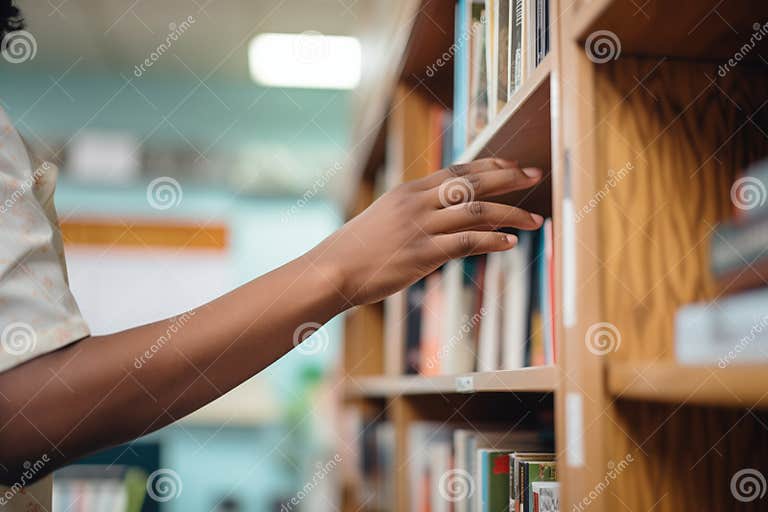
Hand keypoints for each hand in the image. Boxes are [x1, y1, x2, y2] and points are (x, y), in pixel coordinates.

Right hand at [309, 158, 544, 305]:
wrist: (332, 271)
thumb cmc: (357, 250)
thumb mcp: (386, 220)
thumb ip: (417, 213)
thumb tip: (447, 215)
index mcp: (408, 191)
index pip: (458, 170)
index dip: (489, 166)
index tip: (513, 166)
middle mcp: (417, 203)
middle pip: (473, 182)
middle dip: (509, 178)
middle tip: (536, 175)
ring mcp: (420, 227)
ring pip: (477, 211)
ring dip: (511, 213)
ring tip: (534, 220)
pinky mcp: (422, 254)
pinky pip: (466, 242)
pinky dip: (493, 241)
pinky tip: (510, 244)